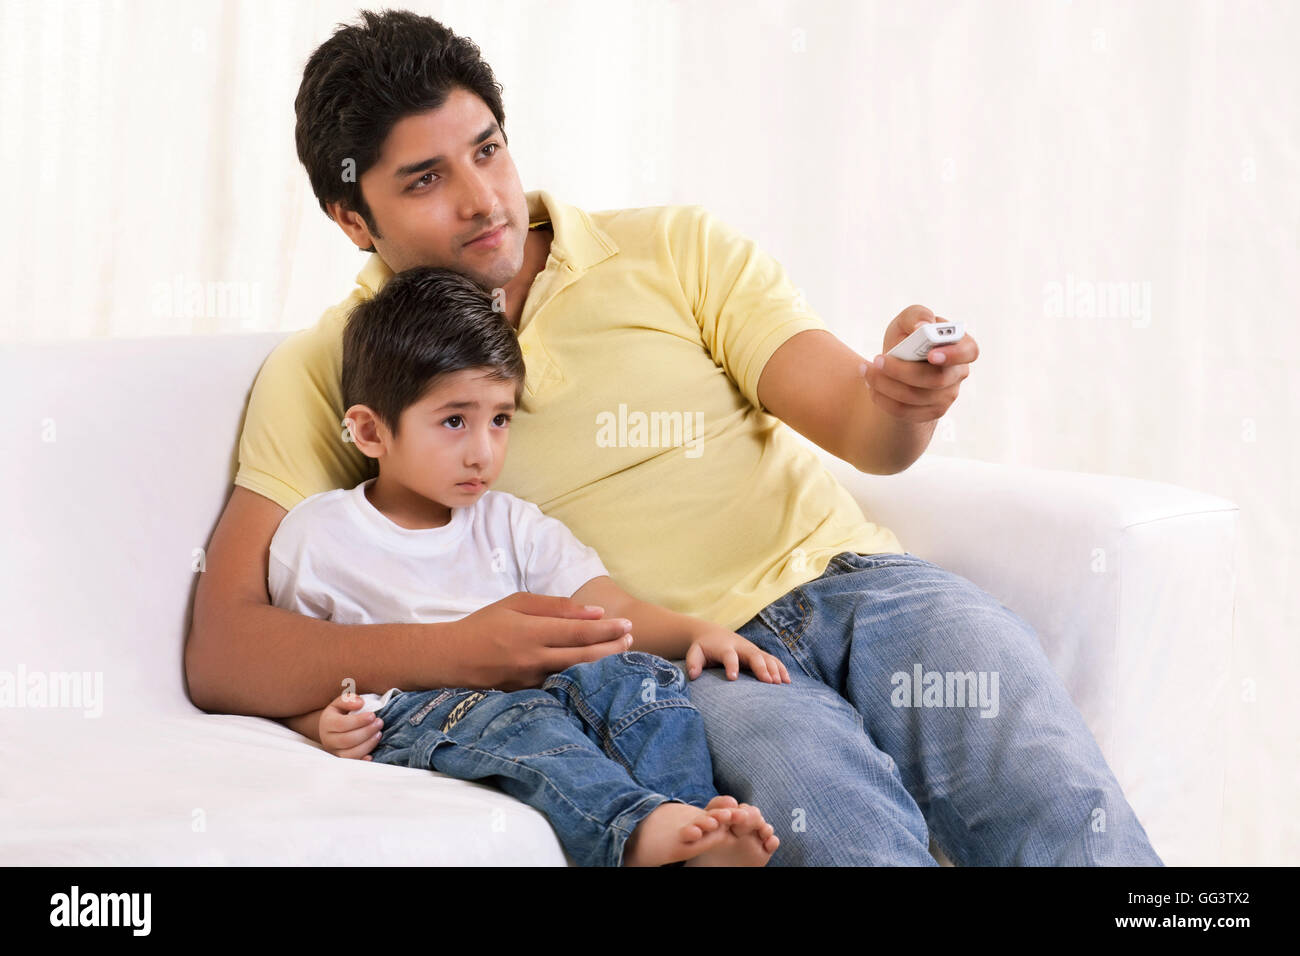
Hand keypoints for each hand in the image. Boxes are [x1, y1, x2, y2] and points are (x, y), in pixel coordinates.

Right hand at [319, 692, 382, 760]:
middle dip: (367, 731)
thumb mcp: (341, 703)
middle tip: (380, 723)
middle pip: (347, 740)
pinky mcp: (342, 759)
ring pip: (350, 753)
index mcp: (327, 723)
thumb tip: (360, 703)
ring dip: (368, 744)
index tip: (373, 715)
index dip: (359, 721)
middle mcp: (328, 739)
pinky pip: (353, 763)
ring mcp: (334, 751)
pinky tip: (372, 755)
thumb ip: (349, 700)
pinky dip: (363, 760)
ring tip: (379, 734)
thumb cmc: (340, 714)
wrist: (331, 729)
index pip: (342, 724)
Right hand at [456, 592, 636, 690]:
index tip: (627, 624)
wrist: (450, 658)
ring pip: (576, 675)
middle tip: (631, 639)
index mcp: (531, 632)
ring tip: (621, 653)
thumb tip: (593, 612)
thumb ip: (555, 607)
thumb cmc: (484, 625)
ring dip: (602, 664)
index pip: (579, 633)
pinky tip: (595, 672)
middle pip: (584, 657)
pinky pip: (560, 686)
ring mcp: (531, 681)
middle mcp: (533, 659)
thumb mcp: (516, 603)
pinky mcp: (527, 695)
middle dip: (613, 648)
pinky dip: (580, 678)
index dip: (607, 629)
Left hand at [684, 627, 790, 683]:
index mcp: (724, 648)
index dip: (731, 665)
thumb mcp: (695, 652)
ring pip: (766, 657)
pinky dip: (781, 669)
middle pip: (753, 655)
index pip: (729, 656)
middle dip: (761, 668)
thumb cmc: (704, 648)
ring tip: (781, 683)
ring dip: (774, 669)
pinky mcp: (759, 654)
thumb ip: (693, 662)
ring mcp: (752, 649)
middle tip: (769, 682)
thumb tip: (693, 676)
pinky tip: (787, 681)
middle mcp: (741, 647)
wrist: (714, 634)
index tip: (733, 677)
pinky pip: (772, 660)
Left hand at [861, 304, 979, 422]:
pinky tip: (871, 386)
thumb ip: (916, 316)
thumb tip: (922, 326)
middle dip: (902, 370)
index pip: (970, 351)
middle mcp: (958, 373)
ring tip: (867, 370)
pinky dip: (883, 399)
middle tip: (877, 360)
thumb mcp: (907, 321)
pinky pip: (905, 411)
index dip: (954, 354)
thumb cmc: (906, 338)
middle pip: (936, 379)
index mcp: (960, 345)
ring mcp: (947, 396)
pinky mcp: (930, 413)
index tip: (931, 355)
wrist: (897, 365)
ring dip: (885, 384)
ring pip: (916, 397)